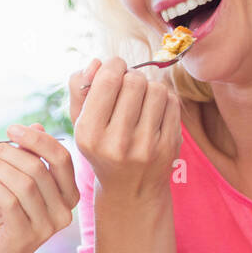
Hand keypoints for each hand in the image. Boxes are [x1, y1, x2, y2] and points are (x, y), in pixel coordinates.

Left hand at [0, 124, 79, 252]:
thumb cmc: (4, 220)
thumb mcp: (16, 183)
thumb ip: (29, 158)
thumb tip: (36, 126)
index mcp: (68, 196)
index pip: (62, 159)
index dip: (37, 140)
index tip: (12, 130)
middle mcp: (63, 213)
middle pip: (39, 168)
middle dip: (7, 152)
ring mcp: (46, 227)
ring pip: (24, 183)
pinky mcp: (24, 236)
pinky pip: (9, 200)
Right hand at [68, 56, 180, 201]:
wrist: (130, 190)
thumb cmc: (101, 147)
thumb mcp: (80, 123)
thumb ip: (79, 89)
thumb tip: (97, 62)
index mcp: (89, 134)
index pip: (108, 80)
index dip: (113, 66)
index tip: (113, 71)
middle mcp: (116, 143)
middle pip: (134, 81)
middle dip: (131, 76)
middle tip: (127, 87)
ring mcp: (146, 146)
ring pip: (156, 89)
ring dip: (148, 87)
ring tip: (140, 100)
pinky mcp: (169, 146)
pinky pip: (172, 102)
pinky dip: (164, 99)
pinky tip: (154, 111)